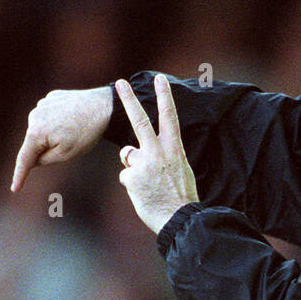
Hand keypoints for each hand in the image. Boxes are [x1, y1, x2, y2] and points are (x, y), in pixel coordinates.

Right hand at [11, 85, 111, 191]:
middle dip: (47, 149)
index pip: (25, 158)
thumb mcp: (65, 154)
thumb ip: (44, 160)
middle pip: (35, 142)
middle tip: (70, 143)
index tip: (15, 189)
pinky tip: (73, 119)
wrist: (104, 106)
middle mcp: (34, 116)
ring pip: (43, 129)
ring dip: (54, 134)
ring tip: (74, 129)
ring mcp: (42, 105)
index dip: (20, 175)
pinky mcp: (52, 98)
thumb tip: (32, 159)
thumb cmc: (86, 133)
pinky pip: (51, 116)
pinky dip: (59, 122)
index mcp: (36, 132)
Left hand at [116, 75, 198, 233]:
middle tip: (119, 82)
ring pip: (128, 155)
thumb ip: (160, 156)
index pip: (169, 117)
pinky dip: (132, 185)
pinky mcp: (131, 178)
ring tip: (149, 184)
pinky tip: (144, 194)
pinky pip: (126, 177)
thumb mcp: (179, 170)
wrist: (180, 219)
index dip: (164, 96)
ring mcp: (143, 164)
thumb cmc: (181, 197)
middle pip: (140, 120)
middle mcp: (158, 152)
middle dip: (129, 99)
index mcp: (174, 149)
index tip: (159, 79)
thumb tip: (133, 153)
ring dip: (134, 167)